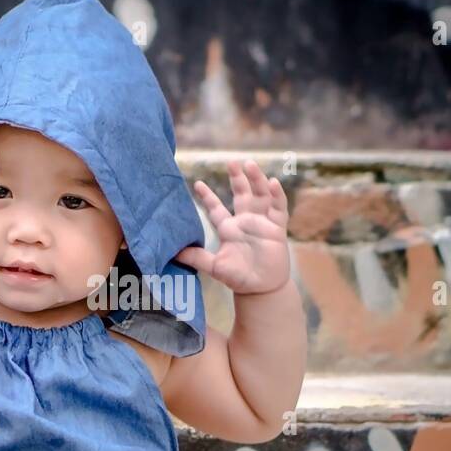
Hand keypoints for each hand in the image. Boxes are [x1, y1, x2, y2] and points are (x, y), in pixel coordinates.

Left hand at [176, 159, 289, 294]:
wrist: (261, 289)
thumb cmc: (238, 278)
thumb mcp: (214, 266)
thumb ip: (196, 257)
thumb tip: (172, 253)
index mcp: (229, 229)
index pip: (217, 209)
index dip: (208, 196)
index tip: (196, 183)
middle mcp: (245, 222)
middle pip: (241, 194)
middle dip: (237, 178)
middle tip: (232, 162)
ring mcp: (262, 223)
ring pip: (260, 195)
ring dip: (256, 180)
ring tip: (250, 164)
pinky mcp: (277, 228)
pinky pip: (278, 208)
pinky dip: (277, 195)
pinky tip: (273, 183)